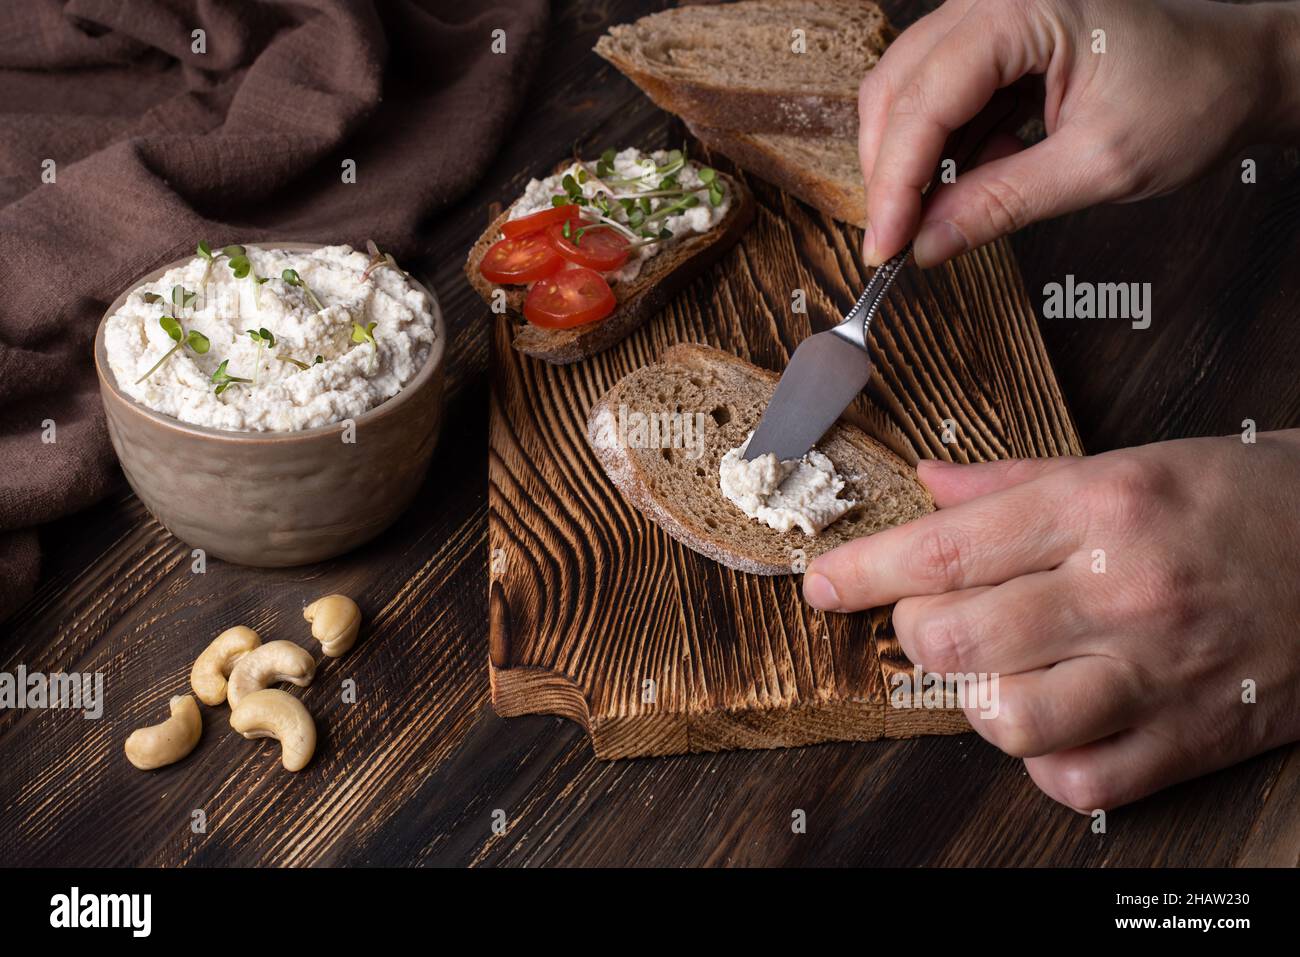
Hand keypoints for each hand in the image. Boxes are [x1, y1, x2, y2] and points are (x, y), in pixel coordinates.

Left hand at [802, 431, 1299, 810]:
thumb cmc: (1241, 499)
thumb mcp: (1127, 461)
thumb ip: (1013, 480)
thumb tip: (925, 485)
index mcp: (1098, 509)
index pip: (941, 552)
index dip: (862, 571)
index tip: (822, 582)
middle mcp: (1120, 592)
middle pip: (952, 640)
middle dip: (913, 629)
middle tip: (929, 614)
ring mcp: (1157, 673)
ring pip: (1005, 718)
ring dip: (975, 698)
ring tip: (995, 668)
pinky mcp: (1191, 738)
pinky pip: (1078, 781)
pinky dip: (1043, 760)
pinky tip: (1054, 719)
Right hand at [858, 0, 1299, 266]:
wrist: (1243, 71)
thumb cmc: (1194, 98)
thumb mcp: (1099, 166)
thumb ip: (1002, 204)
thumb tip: (927, 245)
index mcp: (1023, 10)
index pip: (925, 100)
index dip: (895, 181)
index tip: (884, 247)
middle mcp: (995, 0)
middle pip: (897, 87)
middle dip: (890, 171)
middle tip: (897, 242)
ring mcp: (993, 17)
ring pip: (908, 93)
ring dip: (912, 162)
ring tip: (940, 217)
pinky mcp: (998, 44)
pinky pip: (940, 98)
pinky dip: (943, 150)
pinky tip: (973, 183)